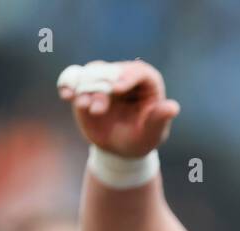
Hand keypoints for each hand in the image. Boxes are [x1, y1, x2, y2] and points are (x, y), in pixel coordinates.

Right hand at [57, 59, 180, 156]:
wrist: (118, 149)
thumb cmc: (140, 140)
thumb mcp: (151, 134)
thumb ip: (159, 120)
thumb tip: (173, 107)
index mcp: (146, 82)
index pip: (139, 72)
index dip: (127, 76)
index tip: (117, 88)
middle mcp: (124, 75)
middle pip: (111, 72)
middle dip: (102, 88)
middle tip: (97, 110)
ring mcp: (103, 79)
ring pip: (91, 74)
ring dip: (84, 89)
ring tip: (83, 106)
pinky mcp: (85, 86)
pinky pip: (74, 78)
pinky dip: (68, 84)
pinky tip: (66, 95)